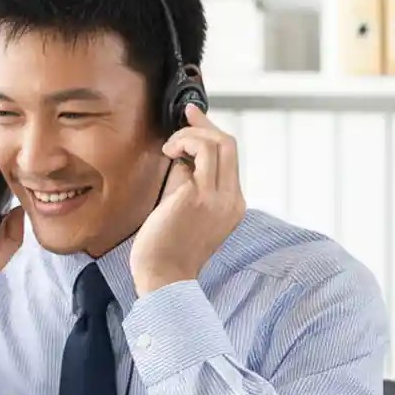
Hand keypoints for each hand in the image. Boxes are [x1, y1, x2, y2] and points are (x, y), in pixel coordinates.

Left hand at [130, 103, 245, 295]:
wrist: (163, 278)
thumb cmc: (167, 250)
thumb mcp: (187, 213)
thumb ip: (190, 185)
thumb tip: (181, 159)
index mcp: (232, 206)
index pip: (229, 159)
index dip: (212, 133)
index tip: (194, 118)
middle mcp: (231, 200)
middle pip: (229, 144)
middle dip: (205, 124)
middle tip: (184, 116)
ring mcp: (217, 197)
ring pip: (218, 143)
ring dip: (190, 135)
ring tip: (170, 147)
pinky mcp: (197, 196)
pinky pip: (198, 153)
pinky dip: (183, 144)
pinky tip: (168, 153)